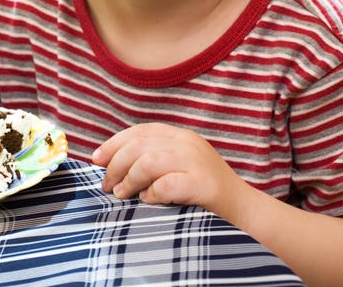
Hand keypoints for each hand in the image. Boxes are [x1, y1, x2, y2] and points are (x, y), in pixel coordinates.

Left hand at [92, 122, 240, 211]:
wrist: (245, 211)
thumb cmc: (204, 193)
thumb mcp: (180, 166)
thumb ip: (154, 159)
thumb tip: (112, 164)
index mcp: (180, 136)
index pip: (140, 131)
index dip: (114, 143)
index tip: (96, 159)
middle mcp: (188, 143)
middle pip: (140, 144)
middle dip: (116, 164)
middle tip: (107, 185)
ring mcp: (197, 162)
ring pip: (149, 161)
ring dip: (129, 179)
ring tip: (121, 195)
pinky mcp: (204, 185)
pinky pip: (167, 185)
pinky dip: (152, 193)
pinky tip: (148, 200)